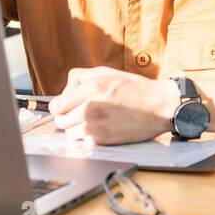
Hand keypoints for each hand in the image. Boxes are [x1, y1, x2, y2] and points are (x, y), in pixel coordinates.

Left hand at [48, 67, 177, 144]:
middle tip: (79, 114)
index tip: (67, 106)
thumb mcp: (106, 72)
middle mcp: (90, 107)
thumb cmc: (134, 88)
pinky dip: (88, 138)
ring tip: (92, 121)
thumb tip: (64, 91)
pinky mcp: (103, 140)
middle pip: (60, 122)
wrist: (158, 106)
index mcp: (90, 88)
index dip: (60, 106)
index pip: (56, 106)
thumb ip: (80, 77)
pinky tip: (100, 128)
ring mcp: (96, 126)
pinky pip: (83, 142)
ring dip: (77, 129)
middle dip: (66, 118)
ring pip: (70, 134)